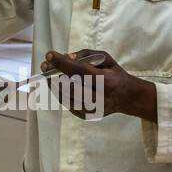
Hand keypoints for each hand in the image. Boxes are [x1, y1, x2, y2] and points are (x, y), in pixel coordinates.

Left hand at [40, 50, 157, 122]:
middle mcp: (101, 97)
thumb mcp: (105, 59)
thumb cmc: (113, 74)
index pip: (81, 71)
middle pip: (71, 86)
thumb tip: (67, 57)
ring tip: (49, 76)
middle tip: (45, 66)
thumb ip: (86, 55)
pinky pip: (68, 105)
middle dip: (54, 75)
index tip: (49, 55)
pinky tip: (58, 86)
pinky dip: (61, 94)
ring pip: (66, 98)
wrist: (126, 97)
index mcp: (107, 81)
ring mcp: (94, 109)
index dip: (63, 63)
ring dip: (54, 85)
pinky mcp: (88, 116)